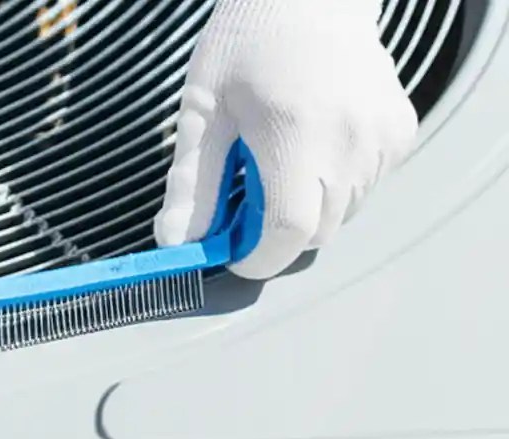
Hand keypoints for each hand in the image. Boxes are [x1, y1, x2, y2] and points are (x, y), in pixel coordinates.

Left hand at [154, 0, 417, 278]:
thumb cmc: (247, 44)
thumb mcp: (204, 112)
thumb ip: (192, 183)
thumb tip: (175, 242)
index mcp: (295, 134)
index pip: (289, 232)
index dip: (258, 257)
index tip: (235, 254)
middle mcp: (350, 140)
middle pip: (316, 232)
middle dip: (277, 233)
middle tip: (246, 197)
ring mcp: (382, 137)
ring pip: (343, 214)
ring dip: (307, 207)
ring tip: (279, 160)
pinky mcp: (400, 131)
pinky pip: (366, 186)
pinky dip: (336, 184)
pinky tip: (312, 144)